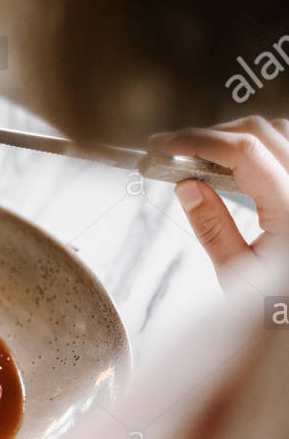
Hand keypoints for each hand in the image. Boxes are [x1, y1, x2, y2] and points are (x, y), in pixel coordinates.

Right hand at [148, 116, 288, 284]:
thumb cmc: (280, 306)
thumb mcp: (238, 273)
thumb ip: (213, 226)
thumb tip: (187, 187)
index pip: (243, 152)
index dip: (197, 140)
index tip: (162, 145)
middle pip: (261, 132)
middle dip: (212, 134)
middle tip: (173, 150)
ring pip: (280, 132)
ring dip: (238, 136)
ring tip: (202, 156)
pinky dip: (260, 146)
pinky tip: (236, 165)